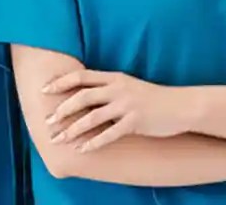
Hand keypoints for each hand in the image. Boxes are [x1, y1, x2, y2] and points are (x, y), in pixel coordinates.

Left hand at [41, 70, 187, 152]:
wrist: (181, 106)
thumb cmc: (152, 97)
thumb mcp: (129, 86)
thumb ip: (108, 87)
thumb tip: (83, 95)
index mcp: (115, 77)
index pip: (82, 76)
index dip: (61, 82)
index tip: (44, 90)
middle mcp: (118, 89)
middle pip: (83, 96)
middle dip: (62, 109)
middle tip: (48, 121)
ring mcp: (127, 106)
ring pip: (92, 117)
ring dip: (73, 129)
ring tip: (59, 139)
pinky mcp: (135, 122)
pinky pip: (109, 134)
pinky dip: (93, 142)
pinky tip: (82, 149)